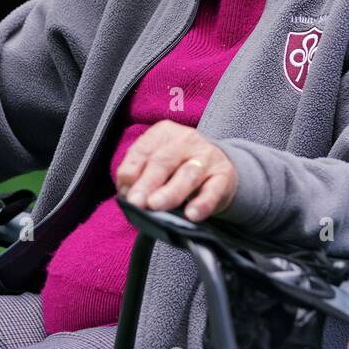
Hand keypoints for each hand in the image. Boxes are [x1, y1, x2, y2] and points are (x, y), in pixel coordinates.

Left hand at [114, 120, 237, 221]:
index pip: (142, 150)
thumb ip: (139, 175)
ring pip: (188, 174)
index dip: (131, 171)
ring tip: (156, 206)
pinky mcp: (224, 176)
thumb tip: (128, 193)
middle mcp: (186, 140)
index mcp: (164, 133)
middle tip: (136, 202)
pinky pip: (213, 191)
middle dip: (147, 183)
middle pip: (163, 161)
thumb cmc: (178, 167)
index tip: (124, 191)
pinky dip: (202, 204)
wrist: (217, 168)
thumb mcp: (156, 164)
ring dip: (170, 192)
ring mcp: (207, 157)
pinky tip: (192, 214)